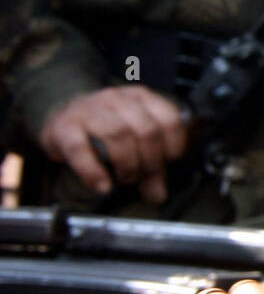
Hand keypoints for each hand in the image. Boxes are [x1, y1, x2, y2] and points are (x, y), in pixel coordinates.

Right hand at [38, 87, 188, 202]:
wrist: (61, 115)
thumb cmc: (103, 129)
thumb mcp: (132, 142)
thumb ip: (150, 166)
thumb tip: (158, 195)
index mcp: (140, 98)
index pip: (170, 118)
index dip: (174, 145)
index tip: (168, 161)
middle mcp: (116, 99)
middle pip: (146, 130)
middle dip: (149, 161)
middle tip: (142, 177)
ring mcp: (89, 109)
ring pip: (117, 134)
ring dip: (126, 165)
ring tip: (124, 179)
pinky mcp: (63, 126)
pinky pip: (79, 149)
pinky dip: (93, 171)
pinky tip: (102, 186)